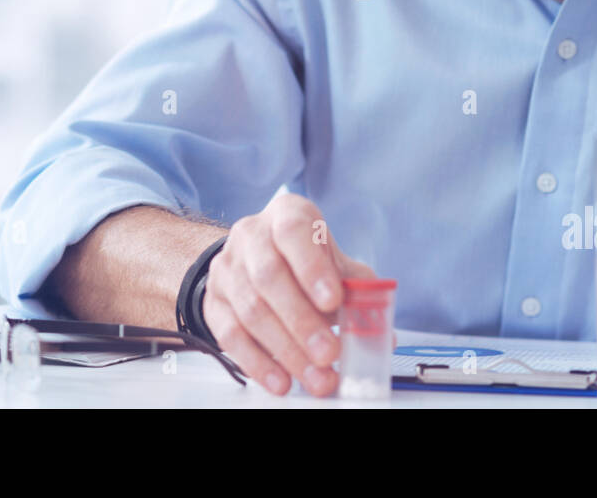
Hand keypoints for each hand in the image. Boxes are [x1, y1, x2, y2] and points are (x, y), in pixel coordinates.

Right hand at [202, 193, 375, 396]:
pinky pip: (230, 336)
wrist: (254, 256)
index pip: (294, 233)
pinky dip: (258, 363)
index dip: (312, 268)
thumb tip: (383, 329)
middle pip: (269, 278)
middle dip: (302, 321)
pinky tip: (282, 380)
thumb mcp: (332, 260)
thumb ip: (357, 288)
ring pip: (250, 311)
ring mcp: (227, 269)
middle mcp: (251, 236)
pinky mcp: (213, 302)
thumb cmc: (302, 257)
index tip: (333, 301)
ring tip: (316, 377)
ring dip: (286, 350)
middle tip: (329, 353)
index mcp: (286, 216)